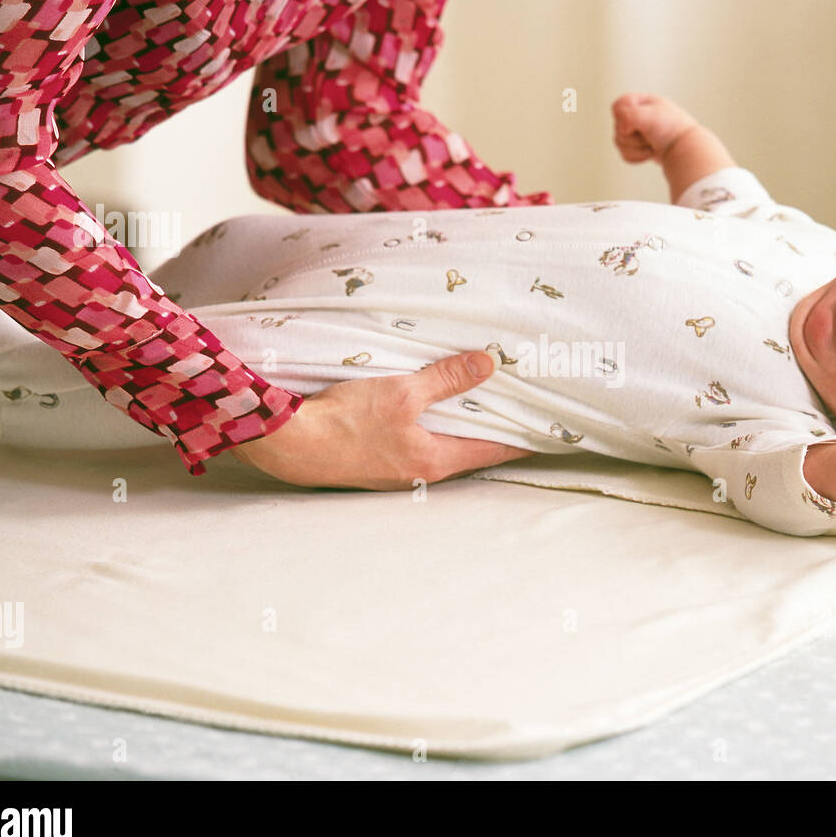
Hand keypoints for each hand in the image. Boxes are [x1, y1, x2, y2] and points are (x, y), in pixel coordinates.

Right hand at [227, 351, 535, 488]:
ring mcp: (396, 472)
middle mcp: (421, 473)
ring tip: (480, 407)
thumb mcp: (401, 392)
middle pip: (470, 451)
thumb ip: (446, 379)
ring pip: (442, 448)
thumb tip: (488, 364)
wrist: (288, 443)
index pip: (493, 450)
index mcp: (435, 460)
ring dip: (461, 429)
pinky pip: (415, 445)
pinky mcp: (374, 462)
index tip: (548, 430)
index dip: (522, 438)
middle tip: (519, 410)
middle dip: (493, 431)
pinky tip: (429, 413)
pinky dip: (432, 428)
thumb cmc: (344, 422)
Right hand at [612, 93, 698, 163]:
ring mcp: (636, 131)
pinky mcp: (637, 147)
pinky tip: (650, 154)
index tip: (638, 122)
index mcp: (641, 101)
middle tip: (650, 136)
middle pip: (617, 127)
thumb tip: (620, 129)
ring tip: (652, 145)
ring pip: (619, 142)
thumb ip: (629, 115)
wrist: (685, 151)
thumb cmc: (672, 129)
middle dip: (632, 136)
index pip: (617, 106)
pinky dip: (637, 157)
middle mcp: (637, 115)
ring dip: (636, 148)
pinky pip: (624, 154)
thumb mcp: (651, 116)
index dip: (623, 117)